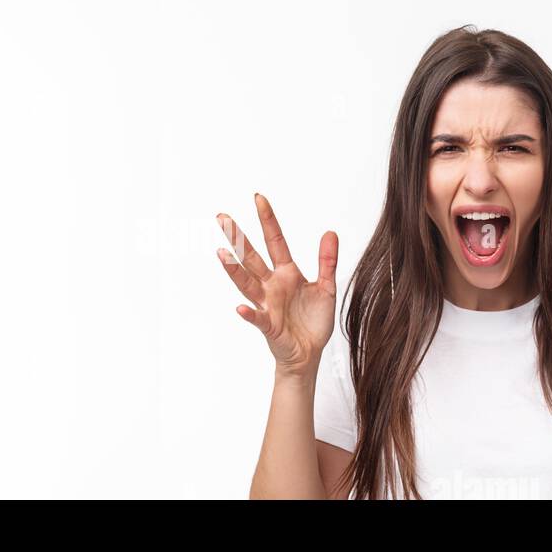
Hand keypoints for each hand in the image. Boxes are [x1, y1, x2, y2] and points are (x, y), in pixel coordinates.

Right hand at [216, 193, 338, 376]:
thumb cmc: (313, 322)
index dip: (267, 220)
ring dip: (234, 269)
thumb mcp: (326, 288)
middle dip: (238, 237)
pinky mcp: (269, 325)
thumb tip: (330, 232)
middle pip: (252, 256)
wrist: (309, 354)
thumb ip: (327, 261)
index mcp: (287, 273)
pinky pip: (257, 318)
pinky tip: (240, 308)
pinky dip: (248, 313)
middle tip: (222, 217)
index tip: (258, 198)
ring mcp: (267, 304)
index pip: (275, 241)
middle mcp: (272, 285)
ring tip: (221, 254)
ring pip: (247, 283)